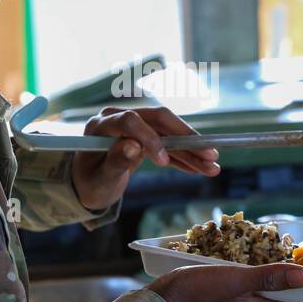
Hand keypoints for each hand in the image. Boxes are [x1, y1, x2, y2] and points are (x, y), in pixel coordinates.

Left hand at [71, 106, 219, 210]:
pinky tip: (201, 168)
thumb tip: (133, 146)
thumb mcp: (99, 179)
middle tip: (210, 154)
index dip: (150, 138)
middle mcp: (120, 118)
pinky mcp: (145, 135)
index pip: (131, 121)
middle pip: (158, 120)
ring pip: (169, 133)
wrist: (88, 184)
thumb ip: (114, 162)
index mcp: (102, 124)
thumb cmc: (89, 182)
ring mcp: (134, 125)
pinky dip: (184, 158)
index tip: (163, 161)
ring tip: (213, 166)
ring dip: (192, 150)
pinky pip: (168, 145)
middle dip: (185, 139)